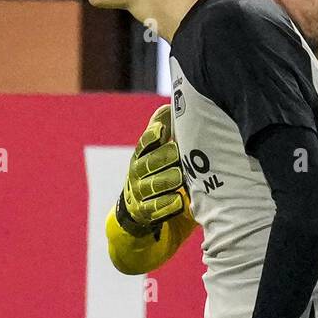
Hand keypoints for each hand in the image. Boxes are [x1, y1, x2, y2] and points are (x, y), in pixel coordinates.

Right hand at [118, 104, 186, 236]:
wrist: (136, 206)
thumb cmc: (155, 171)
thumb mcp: (155, 151)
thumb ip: (163, 130)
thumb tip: (171, 106)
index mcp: (140, 155)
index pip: (144, 143)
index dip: (152, 136)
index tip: (162, 129)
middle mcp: (136, 172)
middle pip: (150, 163)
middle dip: (165, 157)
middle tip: (179, 153)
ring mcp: (139, 193)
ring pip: (153, 185)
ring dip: (167, 180)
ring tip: (180, 177)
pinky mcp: (144, 212)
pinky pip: (155, 208)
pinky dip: (168, 205)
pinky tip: (179, 200)